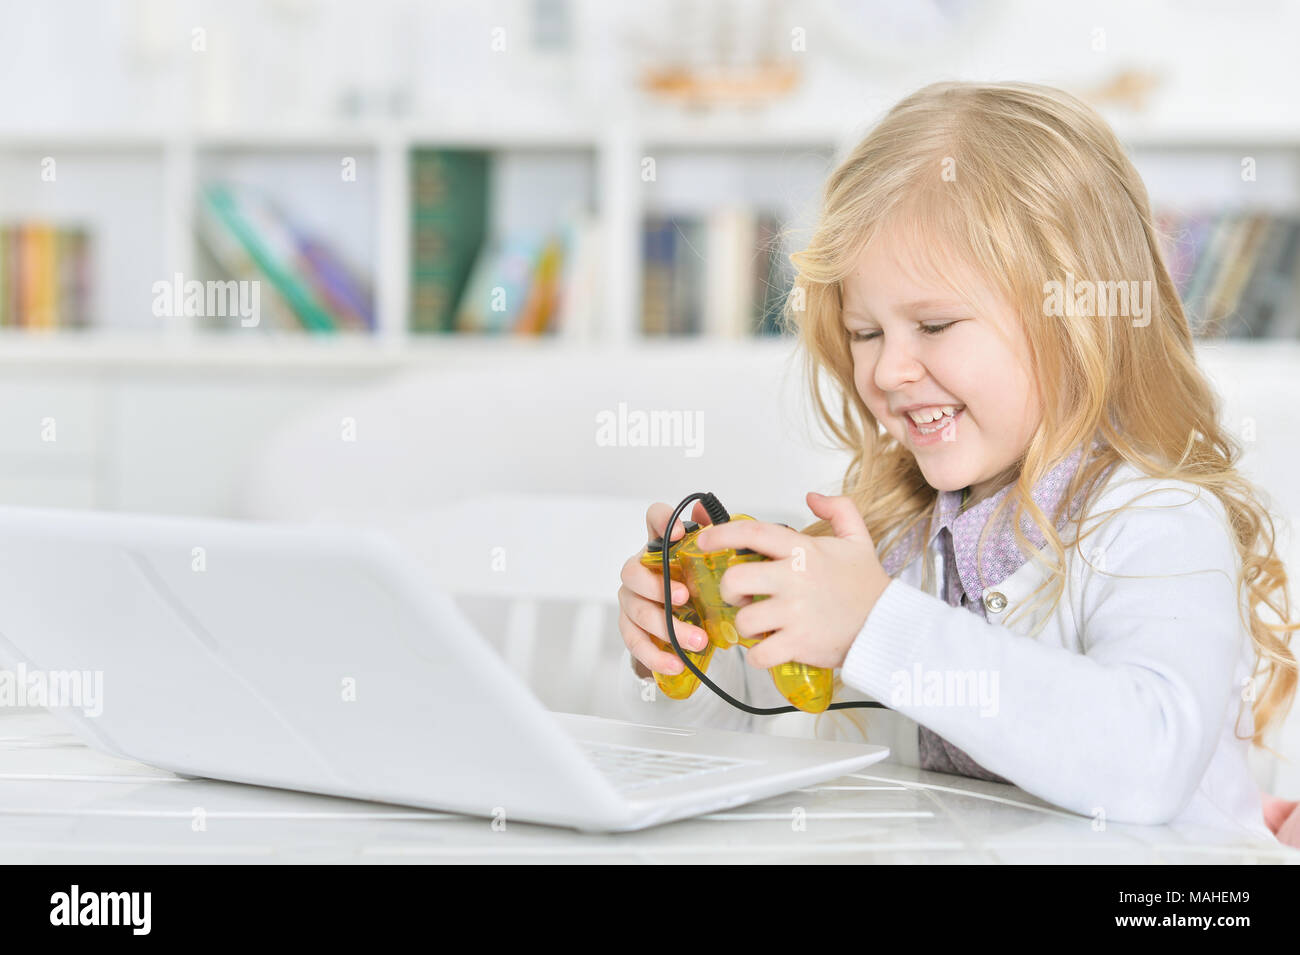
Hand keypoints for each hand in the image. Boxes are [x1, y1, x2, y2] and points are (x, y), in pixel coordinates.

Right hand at [617, 501, 713, 677]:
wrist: (686, 619)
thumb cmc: (695, 582)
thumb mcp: (708, 560)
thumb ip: (710, 535)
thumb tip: (703, 506)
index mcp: (659, 544)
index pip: (653, 519)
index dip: (661, 521)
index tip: (679, 533)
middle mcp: (638, 569)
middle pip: (632, 571)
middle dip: (658, 586)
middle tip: (685, 597)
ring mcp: (631, 598)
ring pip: (636, 610)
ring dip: (665, 626)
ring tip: (697, 641)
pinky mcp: (630, 626)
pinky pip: (634, 641)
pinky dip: (655, 654)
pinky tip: (675, 663)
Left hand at [691, 492, 891, 669]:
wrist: (888, 624)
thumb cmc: (867, 585)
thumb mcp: (858, 538)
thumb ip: (838, 509)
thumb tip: (812, 497)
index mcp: (803, 551)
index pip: (752, 533)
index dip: (721, 534)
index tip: (704, 541)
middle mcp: (795, 579)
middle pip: (735, 580)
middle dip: (728, 591)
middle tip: (739, 597)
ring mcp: (795, 613)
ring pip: (743, 620)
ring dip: (744, 626)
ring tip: (759, 625)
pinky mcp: (798, 644)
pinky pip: (758, 654)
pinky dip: (757, 656)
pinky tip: (766, 649)